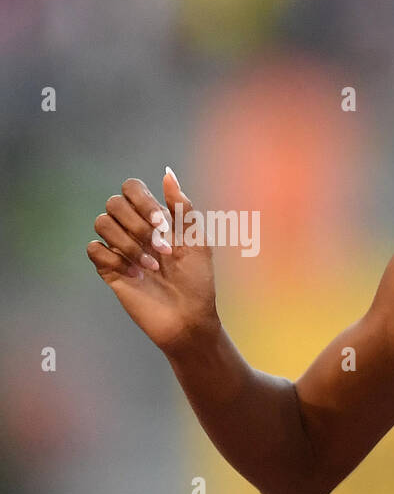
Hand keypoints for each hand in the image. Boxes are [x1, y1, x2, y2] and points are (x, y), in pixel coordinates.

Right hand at [87, 168, 218, 355]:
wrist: (189, 319)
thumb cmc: (198, 282)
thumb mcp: (197, 242)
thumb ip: (182, 208)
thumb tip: (168, 174)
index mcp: (156, 218)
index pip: (132, 188)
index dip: (143, 200)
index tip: (163, 223)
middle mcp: (134, 229)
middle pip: (114, 203)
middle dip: (139, 225)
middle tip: (163, 250)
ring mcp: (120, 248)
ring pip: (101, 223)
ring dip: (129, 244)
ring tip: (152, 268)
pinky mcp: (109, 269)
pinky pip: (94, 249)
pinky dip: (115, 259)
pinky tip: (136, 276)